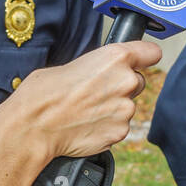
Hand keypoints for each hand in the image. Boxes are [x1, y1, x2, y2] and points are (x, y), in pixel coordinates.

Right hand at [0, 40, 160, 159]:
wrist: (34, 125)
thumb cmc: (44, 92)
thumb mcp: (73, 64)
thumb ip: (99, 67)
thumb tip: (103, 75)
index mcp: (115, 57)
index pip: (151, 52)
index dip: (144, 57)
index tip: (141, 60)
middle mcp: (126, 82)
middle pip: (137, 82)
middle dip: (122, 87)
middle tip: (96, 92)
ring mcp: (125, 109)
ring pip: (126, 107)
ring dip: (112, 109)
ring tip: (85, 111)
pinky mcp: (119, 132)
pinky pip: (118, 127)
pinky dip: (106, 127)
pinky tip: (86, 124)